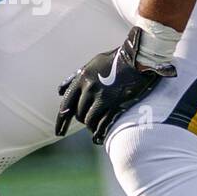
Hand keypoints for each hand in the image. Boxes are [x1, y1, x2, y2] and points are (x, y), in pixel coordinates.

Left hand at [54, 26, 175, 144]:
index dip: (61, 121)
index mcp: (81, 79)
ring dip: (91, 126)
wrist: (138, 58)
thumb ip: (75, 78)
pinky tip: (99, 138)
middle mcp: (89, 89)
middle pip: (78, 114)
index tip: (59, 132)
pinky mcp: (115, 103)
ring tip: (96, 127)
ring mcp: (102, 97)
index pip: (66, 104)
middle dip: (81, 120)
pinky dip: (99, 132)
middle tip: (87, 122)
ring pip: (89, 120)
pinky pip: (102, 124)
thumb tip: (59, 91)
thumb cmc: (115, 59)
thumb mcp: (92, 64)